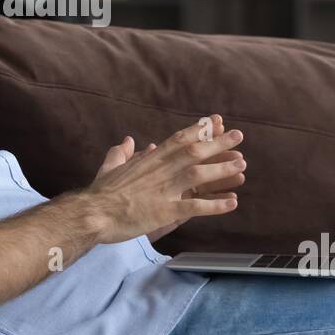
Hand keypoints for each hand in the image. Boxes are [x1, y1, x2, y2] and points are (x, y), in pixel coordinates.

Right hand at [88, 114, 244, 245]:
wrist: (93, 212)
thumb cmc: (101, 192)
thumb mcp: (110, 166)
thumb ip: (120, 152)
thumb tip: (128, 140)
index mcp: (150, 159)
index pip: (179, 139)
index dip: (199, 130)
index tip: (216, 122)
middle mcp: (160, 170)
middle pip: (194, 151)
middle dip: (218, 143)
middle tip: (238, 136)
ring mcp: (164, 190)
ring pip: (198, 175)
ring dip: (221, 170)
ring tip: (241, 165)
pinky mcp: (164, 211)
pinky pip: (195, 206)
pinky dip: (215, 205)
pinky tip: (232, 203)